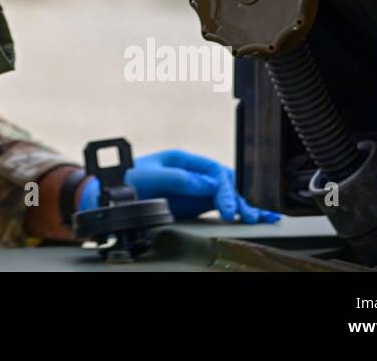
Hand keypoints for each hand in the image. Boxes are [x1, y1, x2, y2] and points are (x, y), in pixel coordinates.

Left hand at [127, 149, 280, 223]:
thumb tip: (207, 184)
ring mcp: (196, 188)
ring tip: (265, 216)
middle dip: (240, 198)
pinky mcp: (195, 203)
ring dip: (245, 204)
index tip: (229, 208)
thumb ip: (178, 179)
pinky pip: (220, 206)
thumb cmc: (128, 179)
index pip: (213, 171)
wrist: (112, 194)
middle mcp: (193, 172)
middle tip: (249, 216)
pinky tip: (254, 216)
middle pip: (225, 182)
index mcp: (184, 159)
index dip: (224, 189)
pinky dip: (238, 211)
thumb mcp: (151, 176)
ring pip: (227, 195)